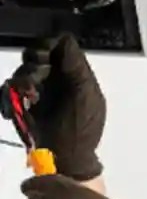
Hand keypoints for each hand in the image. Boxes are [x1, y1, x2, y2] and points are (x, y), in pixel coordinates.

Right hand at [5, 34, 105, 180]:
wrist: (65, 158)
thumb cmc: (81, 129)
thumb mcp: (85, 96)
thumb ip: (77, 68)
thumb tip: (65, 40)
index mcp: (74, 74)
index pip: (59, 45)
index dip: (50, 46)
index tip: (45, 59)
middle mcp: (55, 78)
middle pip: (36, 54)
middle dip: (33, 64)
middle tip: (36, 80)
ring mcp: (38, 90)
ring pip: (22, 71)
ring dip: (22, 82)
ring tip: (30, 98)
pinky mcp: (21, 102)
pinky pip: (7, 90)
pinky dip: (7, 96)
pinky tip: (14, 108)